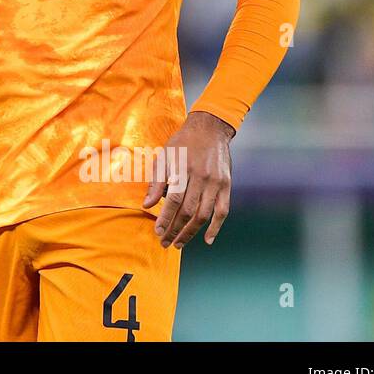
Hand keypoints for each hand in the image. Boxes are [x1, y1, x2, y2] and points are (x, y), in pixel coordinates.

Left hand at [143, 110, 234, 247]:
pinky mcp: (226, 185)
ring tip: (179, 244)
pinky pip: (223, 211)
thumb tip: (146, 205)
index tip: (157, 231)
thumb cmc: (182, 143)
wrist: (210, 129)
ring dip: (191, 233)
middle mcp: (201, 177)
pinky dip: (216, 227)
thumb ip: (156, 182)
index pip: (173, 200)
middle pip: (188, 211)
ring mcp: (216, 183)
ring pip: (204, 215)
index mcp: (183, 169)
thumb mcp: (164, 156)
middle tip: (165, 243)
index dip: (165, 218)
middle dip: (175, 230)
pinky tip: (207, 240)